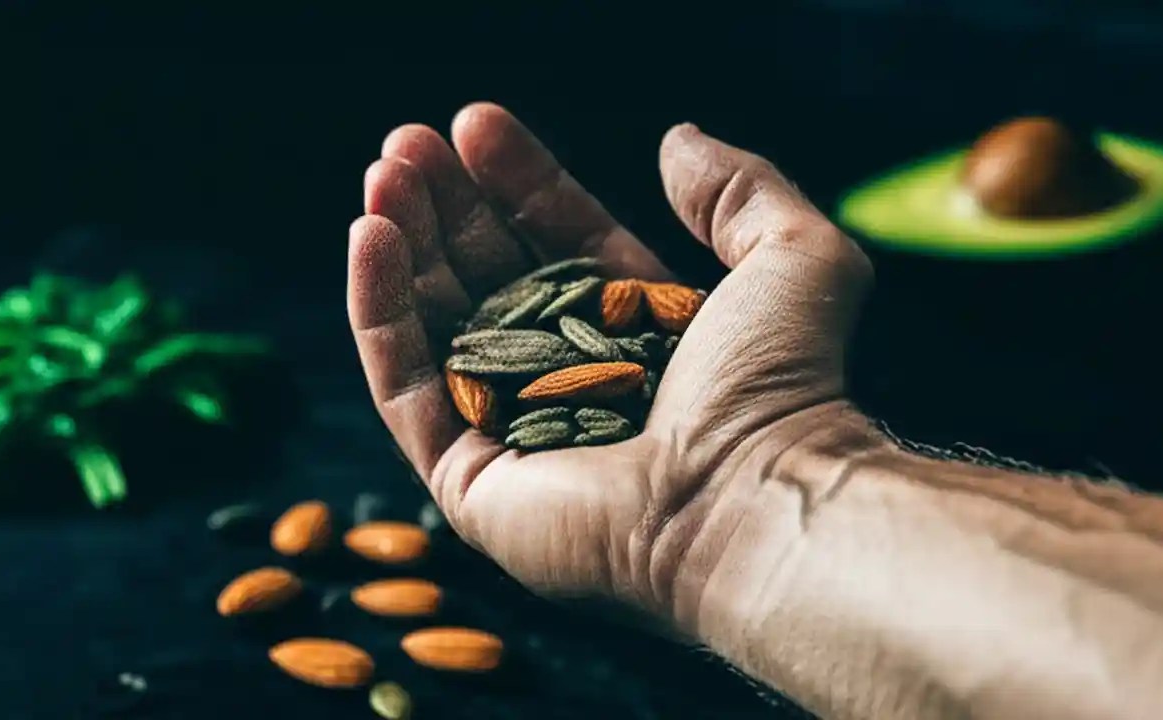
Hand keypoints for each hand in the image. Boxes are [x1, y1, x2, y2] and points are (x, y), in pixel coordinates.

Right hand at [348, 103, 874, 627]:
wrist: (755, 493)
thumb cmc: (784, 384)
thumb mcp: (793, 255)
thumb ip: (740, 188)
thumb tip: (676, 139)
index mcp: (642, 335)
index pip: (560, 243)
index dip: (518, 183)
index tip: (475, 122)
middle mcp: (578, 384)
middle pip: (491, 280)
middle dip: (447, 209)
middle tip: (405, 144)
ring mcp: (521, 438)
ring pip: (441, 330)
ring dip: (404, 250)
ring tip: (380, 178)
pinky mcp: (475, 487)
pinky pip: (408, 393)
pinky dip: (380, 317)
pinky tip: (369, 241)